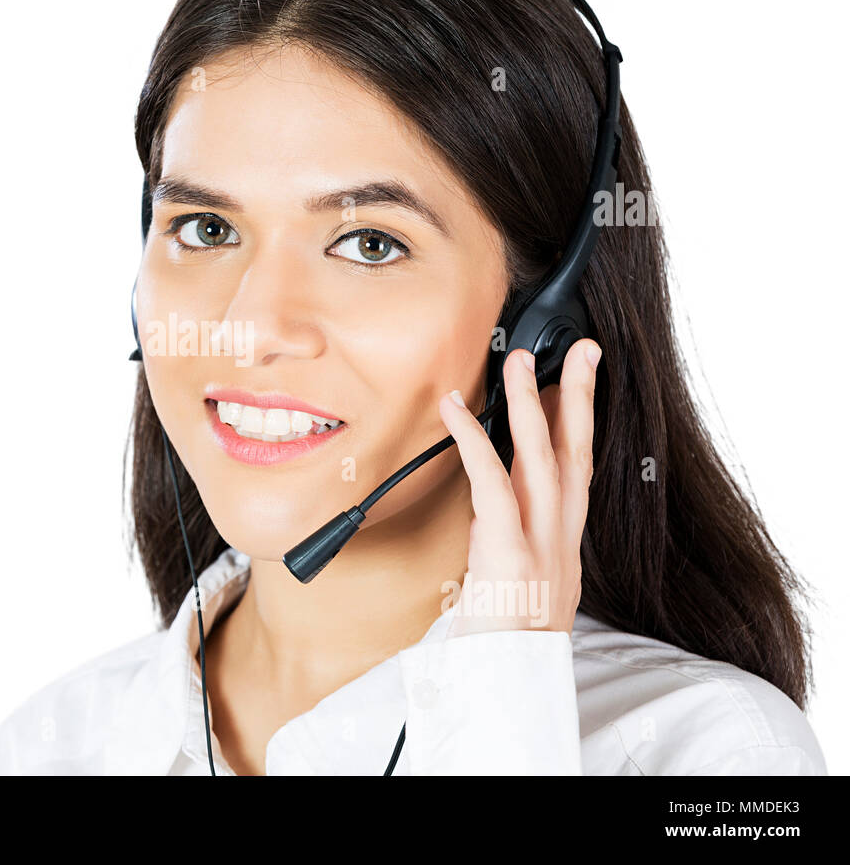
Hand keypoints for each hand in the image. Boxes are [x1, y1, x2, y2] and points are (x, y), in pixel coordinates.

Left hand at [439, 339, 601, 637]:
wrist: (509, 689)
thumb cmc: (506, 644)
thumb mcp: (517, 584)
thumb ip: (507, 537)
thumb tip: (492, 497)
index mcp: (564, 545)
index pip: (580, 473)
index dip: (582, 424)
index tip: (579, 382)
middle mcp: (562, 541)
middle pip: (578, 455)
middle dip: (581, 397)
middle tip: (583, 350)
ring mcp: (541, 546)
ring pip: (543, 460)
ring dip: (533, 404)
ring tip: (519, 361)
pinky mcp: (510, 553)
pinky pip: (493, 485)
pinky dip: (474, 442)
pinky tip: (455, 410)